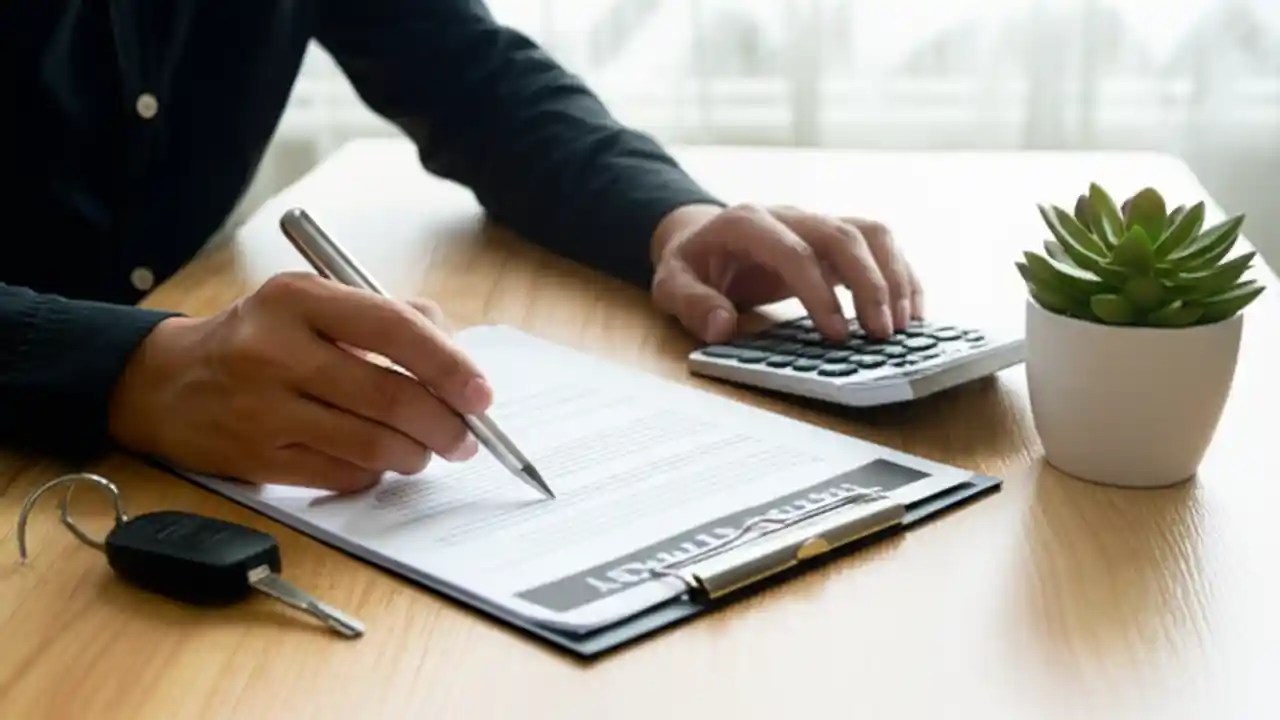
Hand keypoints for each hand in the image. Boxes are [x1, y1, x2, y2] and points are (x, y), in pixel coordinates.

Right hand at [108, 273, 489, 492]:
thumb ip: (390, 318)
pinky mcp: (257, 459)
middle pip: (391, 397)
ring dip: (417, 454)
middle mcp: (275, 350)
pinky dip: (376, 473)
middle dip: (445, 424)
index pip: (394, 328)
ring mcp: (262, 409)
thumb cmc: (262, 338)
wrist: (166, 382)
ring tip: (426, 449)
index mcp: (297, 298)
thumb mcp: (314, 304)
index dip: (449, 365)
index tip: (482, 394)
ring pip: (373, 445)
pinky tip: (379, 461)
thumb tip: (460, 361)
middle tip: (466, 437)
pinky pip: (344, 475)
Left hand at [649, 203, 923, 341]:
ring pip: (870, 233)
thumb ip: (692, 304)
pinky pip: (879, 244)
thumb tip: (722, 326)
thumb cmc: (691, 266)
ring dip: (893, 276)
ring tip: (904, 326)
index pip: (793, 252)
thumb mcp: (671, 286)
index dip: (818, 292)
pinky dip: (900, 275)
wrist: (702, 239)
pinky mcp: (834, 237)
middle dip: (869, 284)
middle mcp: (788, 215)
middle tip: (882, 335)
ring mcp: (815, 222)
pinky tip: (911, 312)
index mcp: (746, 223)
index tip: (836, 335)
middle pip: (842, 235)